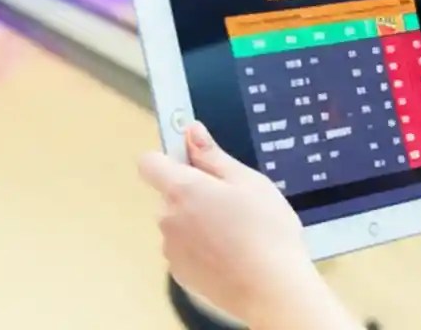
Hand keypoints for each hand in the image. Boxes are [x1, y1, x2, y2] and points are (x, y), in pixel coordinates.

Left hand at [138, 123, 359, 329]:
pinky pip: (185, 248)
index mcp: (182, 189)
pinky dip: (202, 247)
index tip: (195, 160)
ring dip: (198, 221)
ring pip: (179, 222)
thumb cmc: (266, 231)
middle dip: (194, 192)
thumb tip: (192, 131)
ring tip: (236, 231)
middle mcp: (168, 217)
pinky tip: (231, 252)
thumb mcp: (248, 181)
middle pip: (170, 194)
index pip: (150, 163)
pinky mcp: (180, 272)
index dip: (169, 158)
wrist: (271, 289)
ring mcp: (171, 248)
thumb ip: (213, 156)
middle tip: (233, 200)